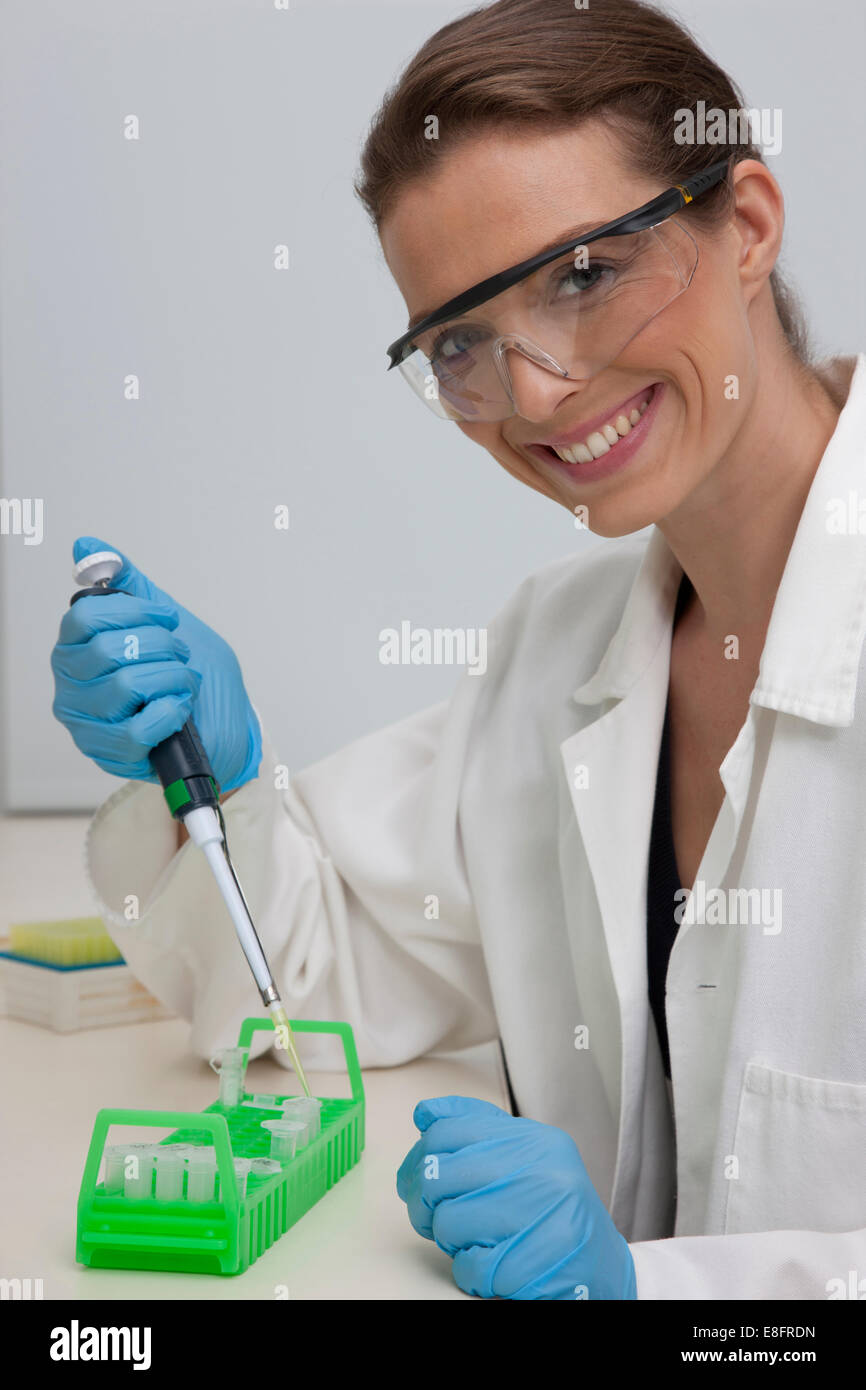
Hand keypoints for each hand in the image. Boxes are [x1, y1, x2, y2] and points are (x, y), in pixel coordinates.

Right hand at [51, 535, 261, 790]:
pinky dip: (170, 713)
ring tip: (183, 685)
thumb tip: (86, 544)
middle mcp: (72, 685)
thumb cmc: (193, 675)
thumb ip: (128, 585)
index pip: (84, 616)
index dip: (136, 613)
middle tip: (180, 657)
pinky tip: (179, 711)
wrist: (227, 725)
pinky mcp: (109, 754)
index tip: (167, 618)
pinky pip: (137, 728)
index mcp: (77, 647)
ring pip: (126, 684)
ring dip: (172, 679)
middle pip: (109, 648)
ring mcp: (87, 722)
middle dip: (162, 647)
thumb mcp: (164, 619)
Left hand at [396, 1095, 636, 1299]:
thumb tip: (425, 1114)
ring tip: (477, 1241)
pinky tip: (496, 1266)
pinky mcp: (537, 1265)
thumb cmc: (552, 1211)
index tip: (414, 1180)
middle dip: (425, 1204)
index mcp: (535, 1139)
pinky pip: (470, 1267)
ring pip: (448, 1222)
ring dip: (452, 1241)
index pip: (447, 1131)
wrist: (603, 1269)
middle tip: (437, 1219)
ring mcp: (542, 1217)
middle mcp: (542, 1171)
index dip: (418, 1159)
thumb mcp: (524, 1157)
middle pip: (438, 1176)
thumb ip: (476, 1131)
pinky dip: (473, 1273)